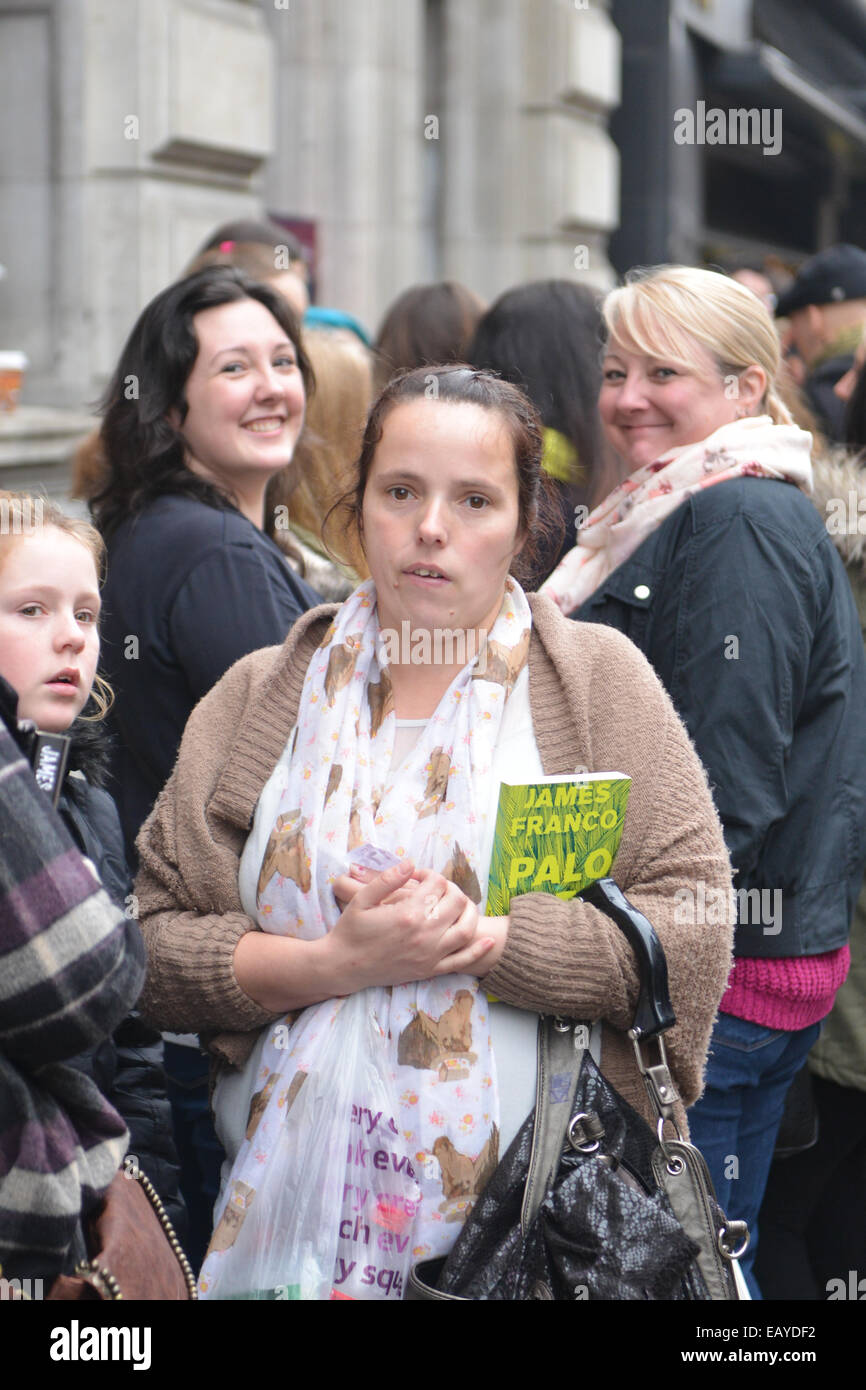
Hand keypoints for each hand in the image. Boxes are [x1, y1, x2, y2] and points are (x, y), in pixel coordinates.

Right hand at [325, 860, 495, 991]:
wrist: (343, 967)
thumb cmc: (350, 931)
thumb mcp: (362, 899)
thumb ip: (388, 879)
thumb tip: (411, 862)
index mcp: (408, 913)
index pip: (436, 885)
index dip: (430, 875)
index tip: (420, 876)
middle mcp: (424, 934)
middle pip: (455, 902)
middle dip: (451, 889)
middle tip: (439, 888)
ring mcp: (429, 954)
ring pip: (465, 929)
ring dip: (470, 912)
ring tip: (461, 904)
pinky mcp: (429, 970)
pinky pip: (462, 961)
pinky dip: (479, 950)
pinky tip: (488, 940)